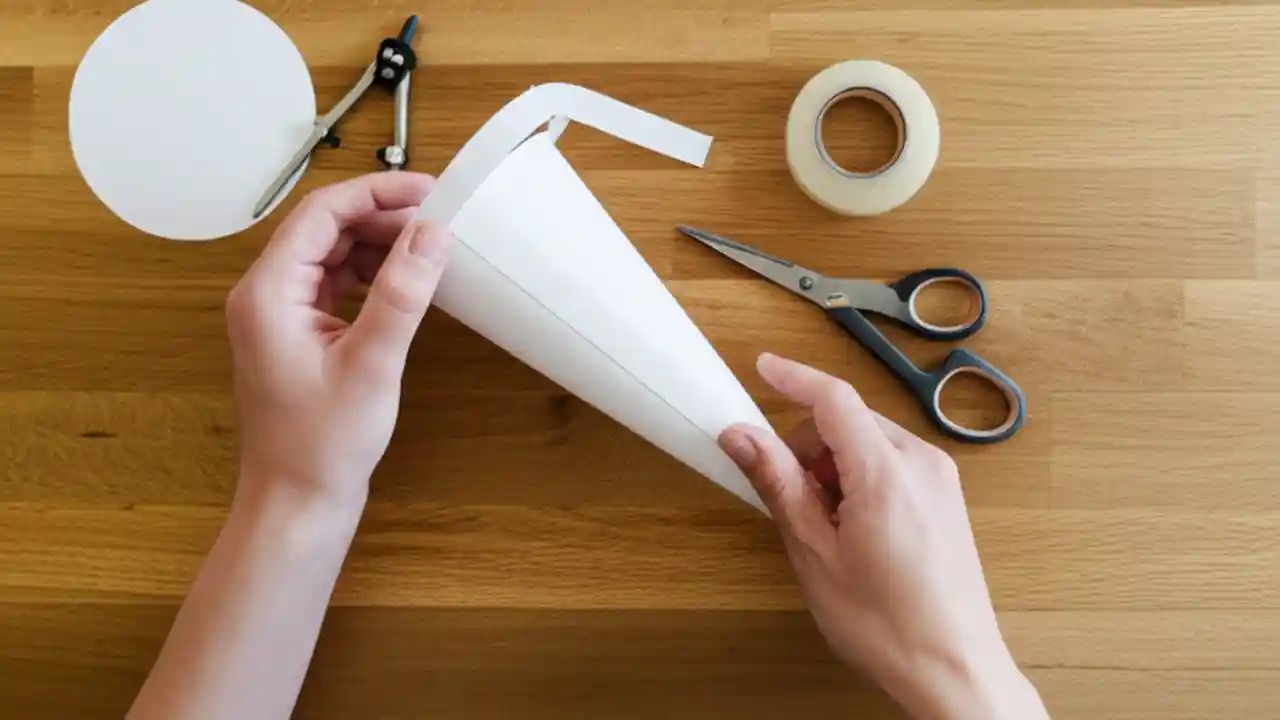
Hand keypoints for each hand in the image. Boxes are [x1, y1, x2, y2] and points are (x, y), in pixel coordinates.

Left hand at [226, 173, 452, 511]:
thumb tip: (431, 235)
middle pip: (323, 228)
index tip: (426, 191)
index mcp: (268, 293)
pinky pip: (333, 283)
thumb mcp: (372, 364)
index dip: (375, 193)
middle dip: (381, 217)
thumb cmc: (321, 446)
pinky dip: (369, 274)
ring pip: (329, 253)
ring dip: (377, 245)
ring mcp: (278, 315)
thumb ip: (402, 294)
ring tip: (427, 249)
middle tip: (436, 219)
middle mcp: (265, 296)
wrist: (297, 504)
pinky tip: (403, 282)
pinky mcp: (296, 334)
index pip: (321, 213)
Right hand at [719, 354, 1047, 719]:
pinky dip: (863, 479)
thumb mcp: (815, 554)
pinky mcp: (947, 496)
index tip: (761, 367)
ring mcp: (940, 479)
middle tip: (793, 501)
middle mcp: (921, 464)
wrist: (954, 670)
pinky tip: (855, 529)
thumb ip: (778, 484)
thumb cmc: (887, 625)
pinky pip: (893, 464)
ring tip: (829, 529)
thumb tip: (742, 436)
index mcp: (886, 474)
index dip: (793, 377)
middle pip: (849, 421)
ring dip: (837, 466)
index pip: (834, 398)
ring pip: (869, 442)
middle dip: (810, 447)